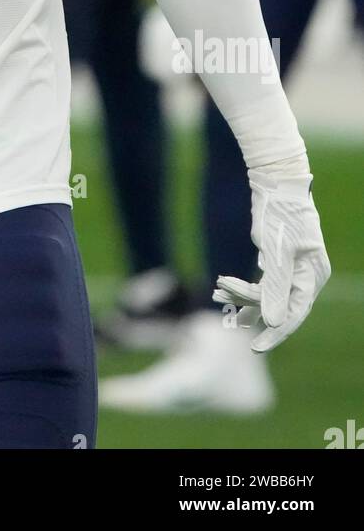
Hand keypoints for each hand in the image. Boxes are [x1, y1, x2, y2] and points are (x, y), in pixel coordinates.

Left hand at [213, 170, 329, 351]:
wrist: (276, 184)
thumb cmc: (282, 214)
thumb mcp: (278, 251)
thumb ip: (276, 288)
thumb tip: (274, 322)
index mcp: (311, 276)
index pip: (295, 313)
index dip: (276, 332)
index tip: (256, 346)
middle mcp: (305, 277)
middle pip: (279, 306)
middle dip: (252, 309)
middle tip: (225, 307)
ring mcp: (292, 272)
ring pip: (267, 297)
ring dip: (243, 297)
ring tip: (218, 292)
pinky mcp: (278, 265)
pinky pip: (262, 286)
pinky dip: (244, 288)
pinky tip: (224, 289)